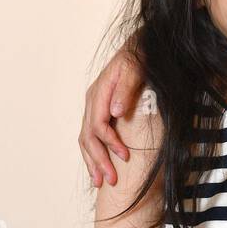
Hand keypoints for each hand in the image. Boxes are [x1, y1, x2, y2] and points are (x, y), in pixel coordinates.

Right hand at [79, 41, 145, 187]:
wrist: (141, 45)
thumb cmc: (140, 56)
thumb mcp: (136, 67)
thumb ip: (126, 88)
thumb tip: (115, 111)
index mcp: (99, 91)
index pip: (98, 124)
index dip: (110, 143)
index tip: (125, 157)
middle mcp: (93, 100)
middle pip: (88, 136)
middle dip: (98, 160)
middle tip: (111, 181)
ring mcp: (94, 105)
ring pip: (85, 139)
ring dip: (92, 161)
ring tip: (100, 182)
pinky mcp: (100, 109)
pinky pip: (90, 135)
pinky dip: (92, 153)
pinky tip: (97, 167)